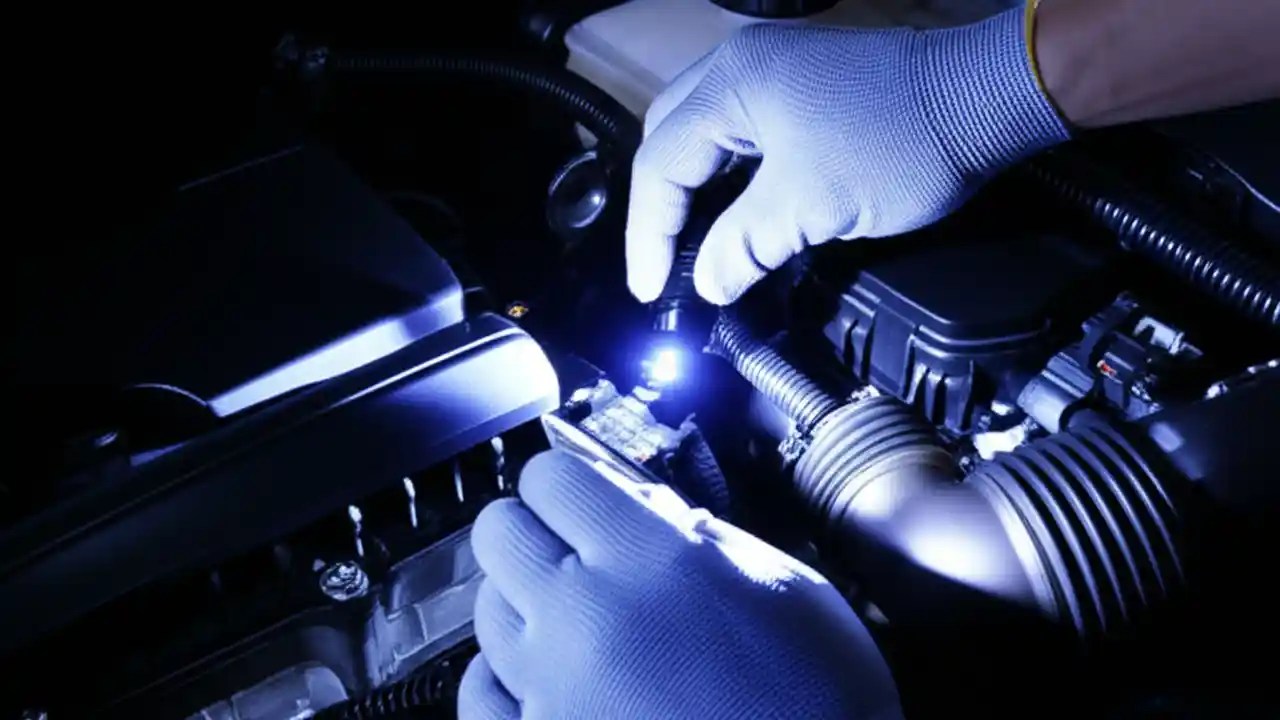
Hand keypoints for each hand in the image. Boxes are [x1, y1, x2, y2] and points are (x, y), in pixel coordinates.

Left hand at [459, 450, 901, 718]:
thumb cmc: (823, 698)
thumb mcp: (788, 585)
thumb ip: (700, 536)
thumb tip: (641, 506)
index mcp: (652, 560)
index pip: (550, 476)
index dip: (571, 482)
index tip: (588, 499)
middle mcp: (585, 617)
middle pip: (499, 532)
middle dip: (535, 531)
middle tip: (577, 553)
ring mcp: (551, 690)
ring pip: (486, 608)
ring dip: (526, 605)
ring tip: (581, 626)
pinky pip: (479, 693)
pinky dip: (505, 678)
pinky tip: (548, 679)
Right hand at [625, 7, 1068, 304]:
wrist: (987, 95)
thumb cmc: (900, 144)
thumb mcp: (812, 207)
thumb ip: (745, 247)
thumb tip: (709, 285)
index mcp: (730, 83)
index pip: (660, 163)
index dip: (649, 235)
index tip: (653, 291)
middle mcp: (740, 63)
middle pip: (668, 137)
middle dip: (660, 205)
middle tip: (664, 264)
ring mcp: (772, 66)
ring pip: (702, 131)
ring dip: (692, 188)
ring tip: (692, 243)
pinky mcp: (803, 81)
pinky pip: (738, 127)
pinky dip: (726, 172)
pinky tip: (734, 209)